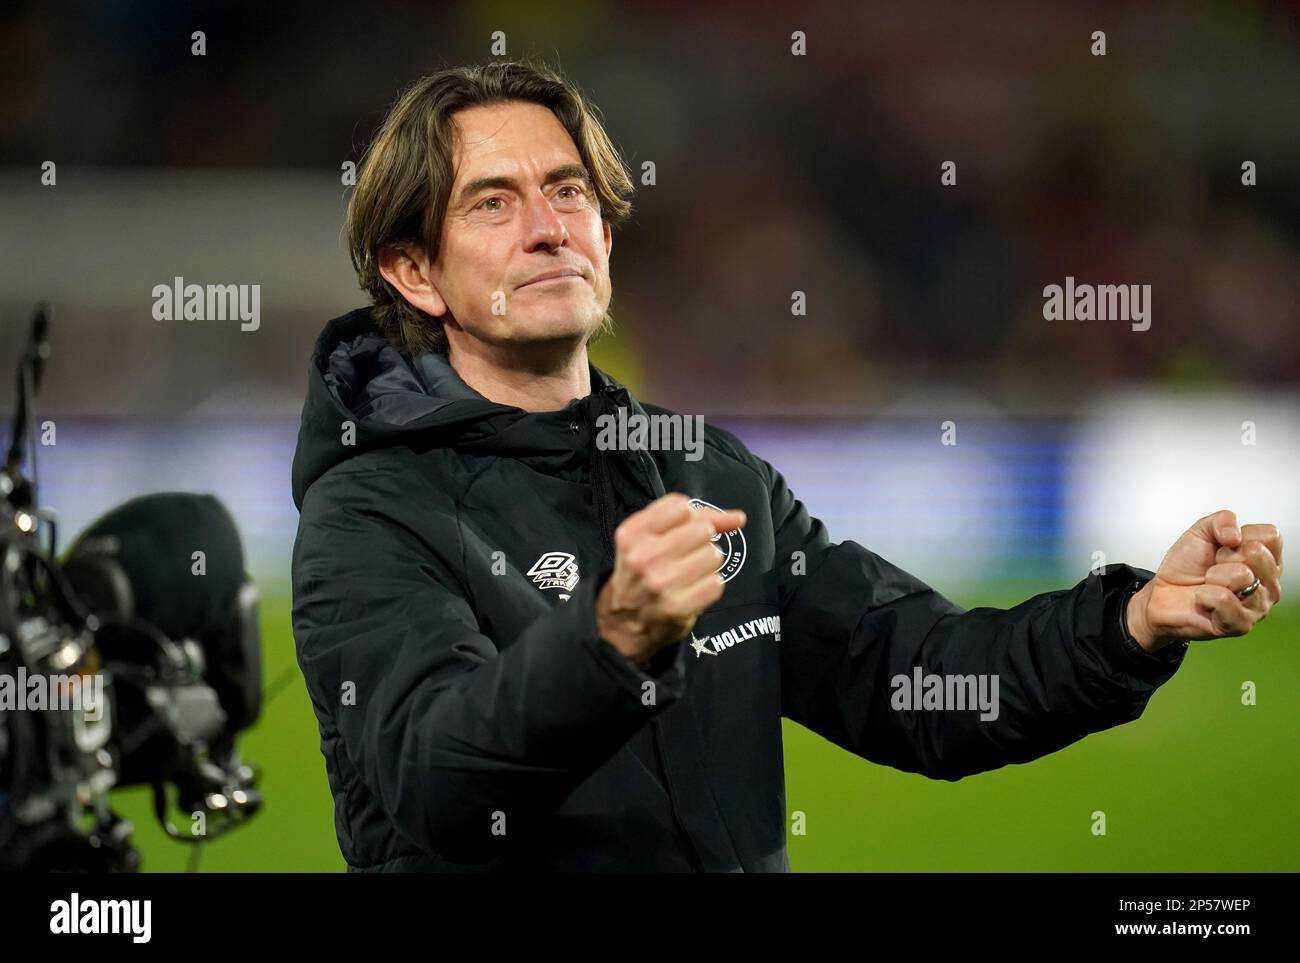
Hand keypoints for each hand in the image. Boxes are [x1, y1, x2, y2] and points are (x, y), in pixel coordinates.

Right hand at [596, 493, 746, 663]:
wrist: (627, 620)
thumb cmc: (643, 572)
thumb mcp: (651, 537)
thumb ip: (695, 519)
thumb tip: (738, 518)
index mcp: (632, 534)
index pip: (681, 506)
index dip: (688, 517)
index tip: (681, 530)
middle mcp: (643, 557)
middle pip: (703, 530)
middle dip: (701, 541)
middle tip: (685, 555)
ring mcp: (660, 583)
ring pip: (714, 555)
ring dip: (708, 564)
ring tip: (689, 573)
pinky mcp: (678, 607)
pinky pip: (717, 583)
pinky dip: (709, 586)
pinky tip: (693, 590)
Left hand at [1126, 509, 1282, 652]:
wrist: (1162, 592)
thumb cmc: (1187, 565)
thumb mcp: (1201, 531)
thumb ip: (1222, 520)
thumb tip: (1235, 536)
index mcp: (1267, 559)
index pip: (1270, 536)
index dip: (1240, 535)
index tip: (1223, 547)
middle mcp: (1270, 584)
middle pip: (1256, 553)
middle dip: (1223, 556)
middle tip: (1213, 568)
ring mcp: (1259, 607)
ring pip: (1240, 576)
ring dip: (1212, 577)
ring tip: (1208, 585)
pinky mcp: (1241, 625)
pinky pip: (1223, 599)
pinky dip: (1204, 596)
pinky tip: (1204, 600)